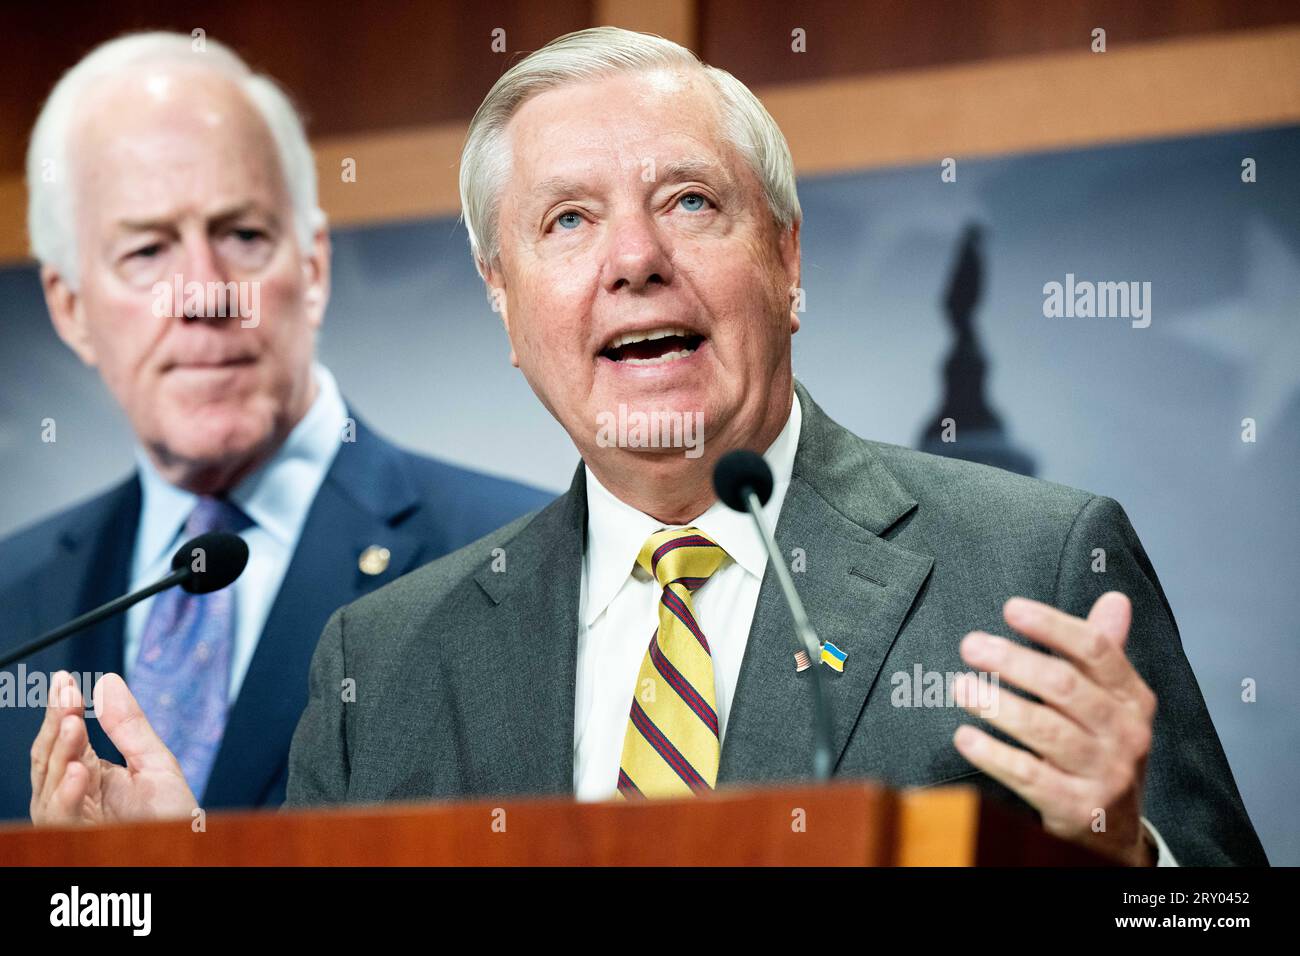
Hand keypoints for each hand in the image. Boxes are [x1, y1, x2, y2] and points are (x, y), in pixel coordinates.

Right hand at [30, 670, 198, 825]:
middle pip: (50, 755)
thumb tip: (109, 680)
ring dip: (60, 751)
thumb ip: (130, 726)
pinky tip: (78, 770)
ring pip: (48, 782)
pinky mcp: (76, 837)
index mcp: (91, 773)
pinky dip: (65, 793)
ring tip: (73, 722)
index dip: (62, 709)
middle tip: (67, 693)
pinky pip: (60, 816)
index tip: (65, 679)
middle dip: (56, 723)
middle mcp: (74, 794)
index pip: (66, 737)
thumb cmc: (171, 816)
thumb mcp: (155, 762)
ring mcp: (71, 816)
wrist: (185, 854)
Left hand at [951, 592, 1156, 865]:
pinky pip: (1029, 776)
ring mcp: (1104, 773)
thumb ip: (1105, 651)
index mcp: (1132, 698)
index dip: (1053, 626)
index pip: (1095, 650)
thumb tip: (1115, 599)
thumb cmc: (1102, 749)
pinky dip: (993, 755)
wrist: (1116, 829)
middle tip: (970, 645)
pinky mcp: (1077, 808)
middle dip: (1013, 661)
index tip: (1011, 608)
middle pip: (1064, 686)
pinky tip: (964, 737)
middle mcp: (1125, 733)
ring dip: (998, 705)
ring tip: (961, 687)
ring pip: (1045, 730)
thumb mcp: (1114, 703)